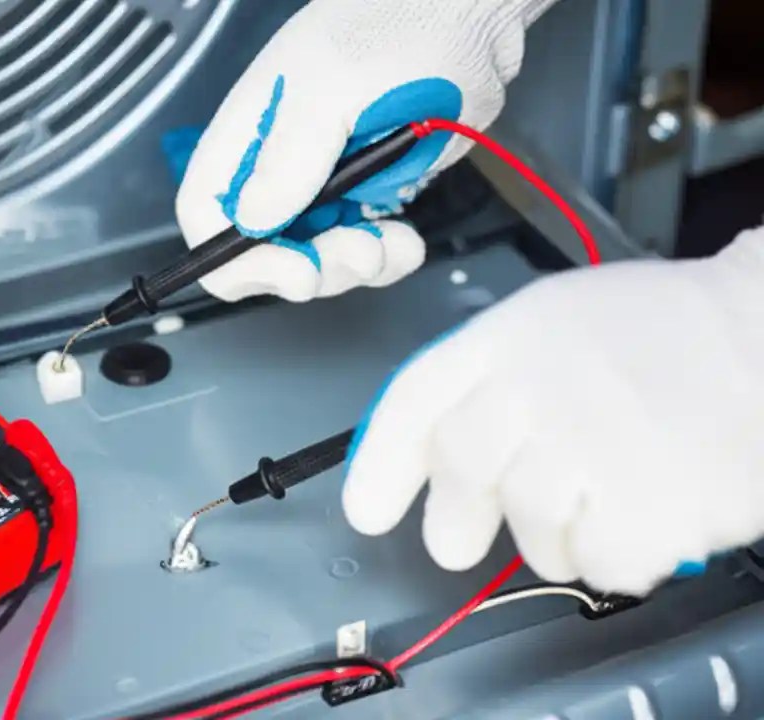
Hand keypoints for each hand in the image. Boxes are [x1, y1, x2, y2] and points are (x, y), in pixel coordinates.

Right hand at [170, 0, 555, 303]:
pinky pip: (364, 249)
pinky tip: (407, 240)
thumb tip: (250, 221)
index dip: (231, 256)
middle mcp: (280, 164)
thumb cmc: (399, 26)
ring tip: (392, 243)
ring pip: (317, 259)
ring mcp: (327, 182)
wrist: (473, 14)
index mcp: (250, 133)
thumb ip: (290, 157)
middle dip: (310, 266)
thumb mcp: (334, 89)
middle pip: (262, 250)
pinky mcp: (371, 192)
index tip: (290, 269)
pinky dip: (386, 258)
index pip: (206, 214)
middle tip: (357, 253)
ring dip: (354, 267)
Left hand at [342, 227, 763, 595]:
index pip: (417, 401)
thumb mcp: (557, 321)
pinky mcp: (645, 504)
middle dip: (457, 517)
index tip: (367, 512)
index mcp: (509, 337)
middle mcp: (535, 387)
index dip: (385, 464)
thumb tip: (437, 453)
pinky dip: (619, 552)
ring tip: (604, 490)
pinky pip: (599, 562)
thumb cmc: (668, 332)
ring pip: (531, 530)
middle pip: (464, 473)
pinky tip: (647, 507)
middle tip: (457, 542)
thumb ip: (492, 377)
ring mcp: (587, 447)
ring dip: (556, 532)